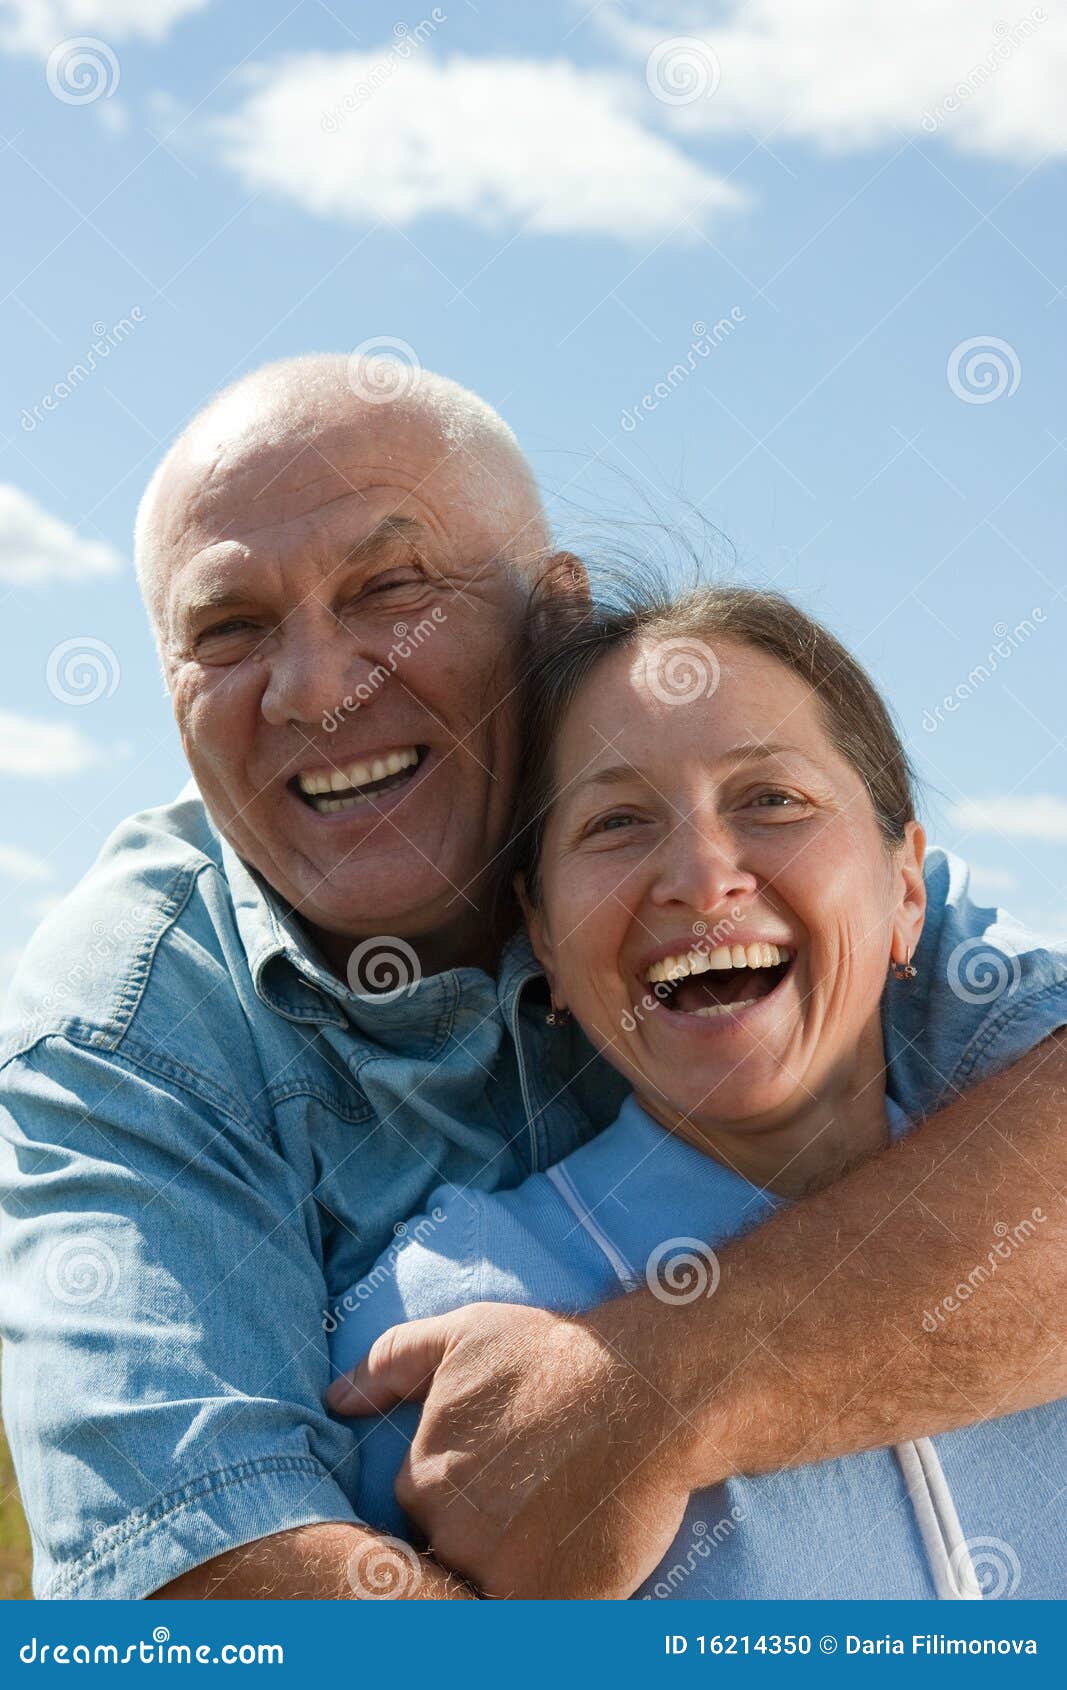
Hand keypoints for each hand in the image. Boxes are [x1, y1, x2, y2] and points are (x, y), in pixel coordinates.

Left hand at [327, 1299, 693, 1599]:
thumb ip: (391, 1364)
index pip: (424, 1514)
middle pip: (455, 1557)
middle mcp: (450, 1532)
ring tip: (555, 1535)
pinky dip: (547, 1602)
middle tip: (536, 1507)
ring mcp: (501, 1572)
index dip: (465, 1500)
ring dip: (515, 1570)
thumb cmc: (556, 1353)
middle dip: (488, 1539)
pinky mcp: (554, 1602)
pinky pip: (531, 1623)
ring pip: (490, 1590)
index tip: (507, 1479)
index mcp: (422, 1479)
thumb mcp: (464, 1336)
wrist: (648, 1384)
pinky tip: (571, 1567)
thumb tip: (332, 1399)